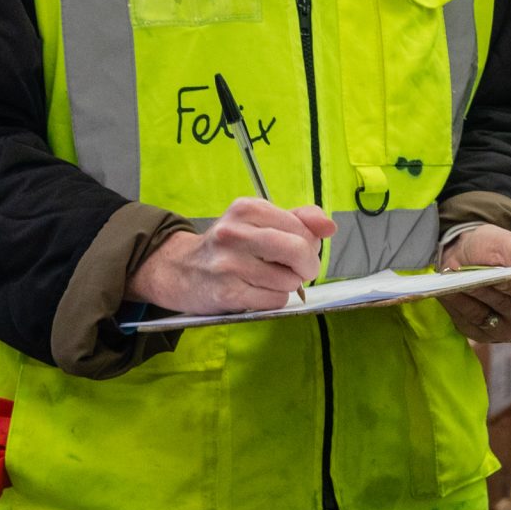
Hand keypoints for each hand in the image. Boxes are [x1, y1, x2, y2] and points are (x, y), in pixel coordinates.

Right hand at [130, 199, 337, 314]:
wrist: (181, 270)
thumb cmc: (231, 245)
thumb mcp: (260, 220)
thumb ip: (299, 218)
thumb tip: (329, 226)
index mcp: (246, 208)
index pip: (302, 228)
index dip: (310, 243)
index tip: (300, 250)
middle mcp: (234, 233)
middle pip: (298, 250)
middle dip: (308, 265)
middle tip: (300, 270)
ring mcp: (228, 265)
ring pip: (289, 280)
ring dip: (287, 284)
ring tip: (268, 279)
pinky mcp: (226, 294)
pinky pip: (275, 300)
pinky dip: (274, 299)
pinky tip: (257, 291)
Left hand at [437, 224, 510, 343]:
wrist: (469, 258)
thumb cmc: (493, 249)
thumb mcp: (506, 244)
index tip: (497, 274)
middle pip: (507, 307)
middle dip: (486, 290)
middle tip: (467, 276)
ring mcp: (505, 330)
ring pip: (485, 317)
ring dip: (467, 299)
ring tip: (453, 283)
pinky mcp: (482, 336)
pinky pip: (468, 325)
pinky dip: (456, 308)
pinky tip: (447, 294)